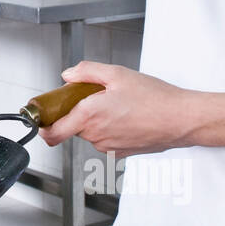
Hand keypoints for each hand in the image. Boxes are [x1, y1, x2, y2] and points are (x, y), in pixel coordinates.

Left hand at [40, 61, 193, 155]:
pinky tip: (128, 116)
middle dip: (77, 112)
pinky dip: (110, 128)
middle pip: (72, 126)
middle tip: (96, 95)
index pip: (52, 133)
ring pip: (90, 132)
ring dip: (96, 119)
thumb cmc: (155, 98)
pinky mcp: (121, 153)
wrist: (182, 120)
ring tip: (119, 104)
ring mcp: (108, 147)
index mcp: (89, 116)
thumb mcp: (117, 73)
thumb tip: (67, 76)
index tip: (44, 116)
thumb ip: (86, 72)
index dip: (43, 126)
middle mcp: (95, 136)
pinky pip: (106, 139)